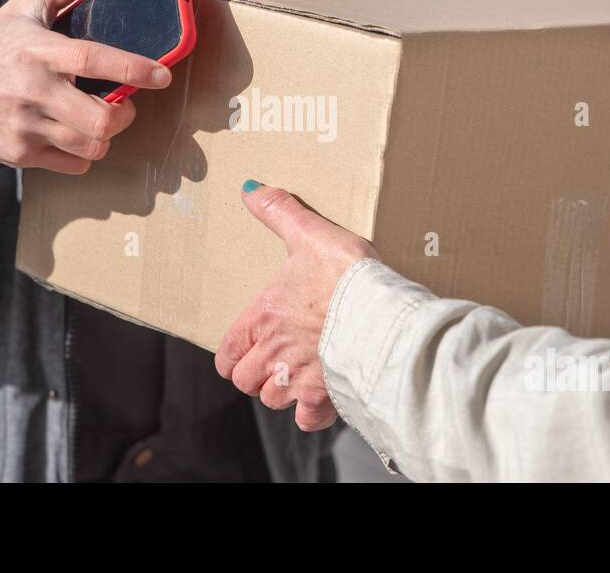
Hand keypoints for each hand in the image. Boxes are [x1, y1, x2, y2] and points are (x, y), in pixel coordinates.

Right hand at [0, 0, 171, 173]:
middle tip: (124, 104)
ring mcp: (26, 126)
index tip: (162, 74)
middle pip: (100, 119)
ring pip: (92, 147)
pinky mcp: (21, 154)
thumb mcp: (24, 6)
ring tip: (100, 119)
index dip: (134, 68)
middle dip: (125, 114)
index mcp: (38, 50)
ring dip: (107, 135)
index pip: (93, 58)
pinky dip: (85, 154)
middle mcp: (33, 90)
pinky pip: (75, 165)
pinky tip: (76, 135)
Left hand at [215, 180, 377, 430]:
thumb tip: (251, 189)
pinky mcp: (326, 396)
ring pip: (273, 400)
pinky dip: (312, 413)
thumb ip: (280, 212)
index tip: (246, 351)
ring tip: (300, 377)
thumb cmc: (346, 273)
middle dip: (257, 374)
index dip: (233, 355)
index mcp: (262, 318)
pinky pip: (307, 419)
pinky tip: (323, 397)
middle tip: (276, 361)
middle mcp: (273, 354)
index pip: (227, 353)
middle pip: (246, 382)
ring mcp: (298, 378)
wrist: (382, 311)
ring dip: (283, 392)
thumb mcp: (310, 234)